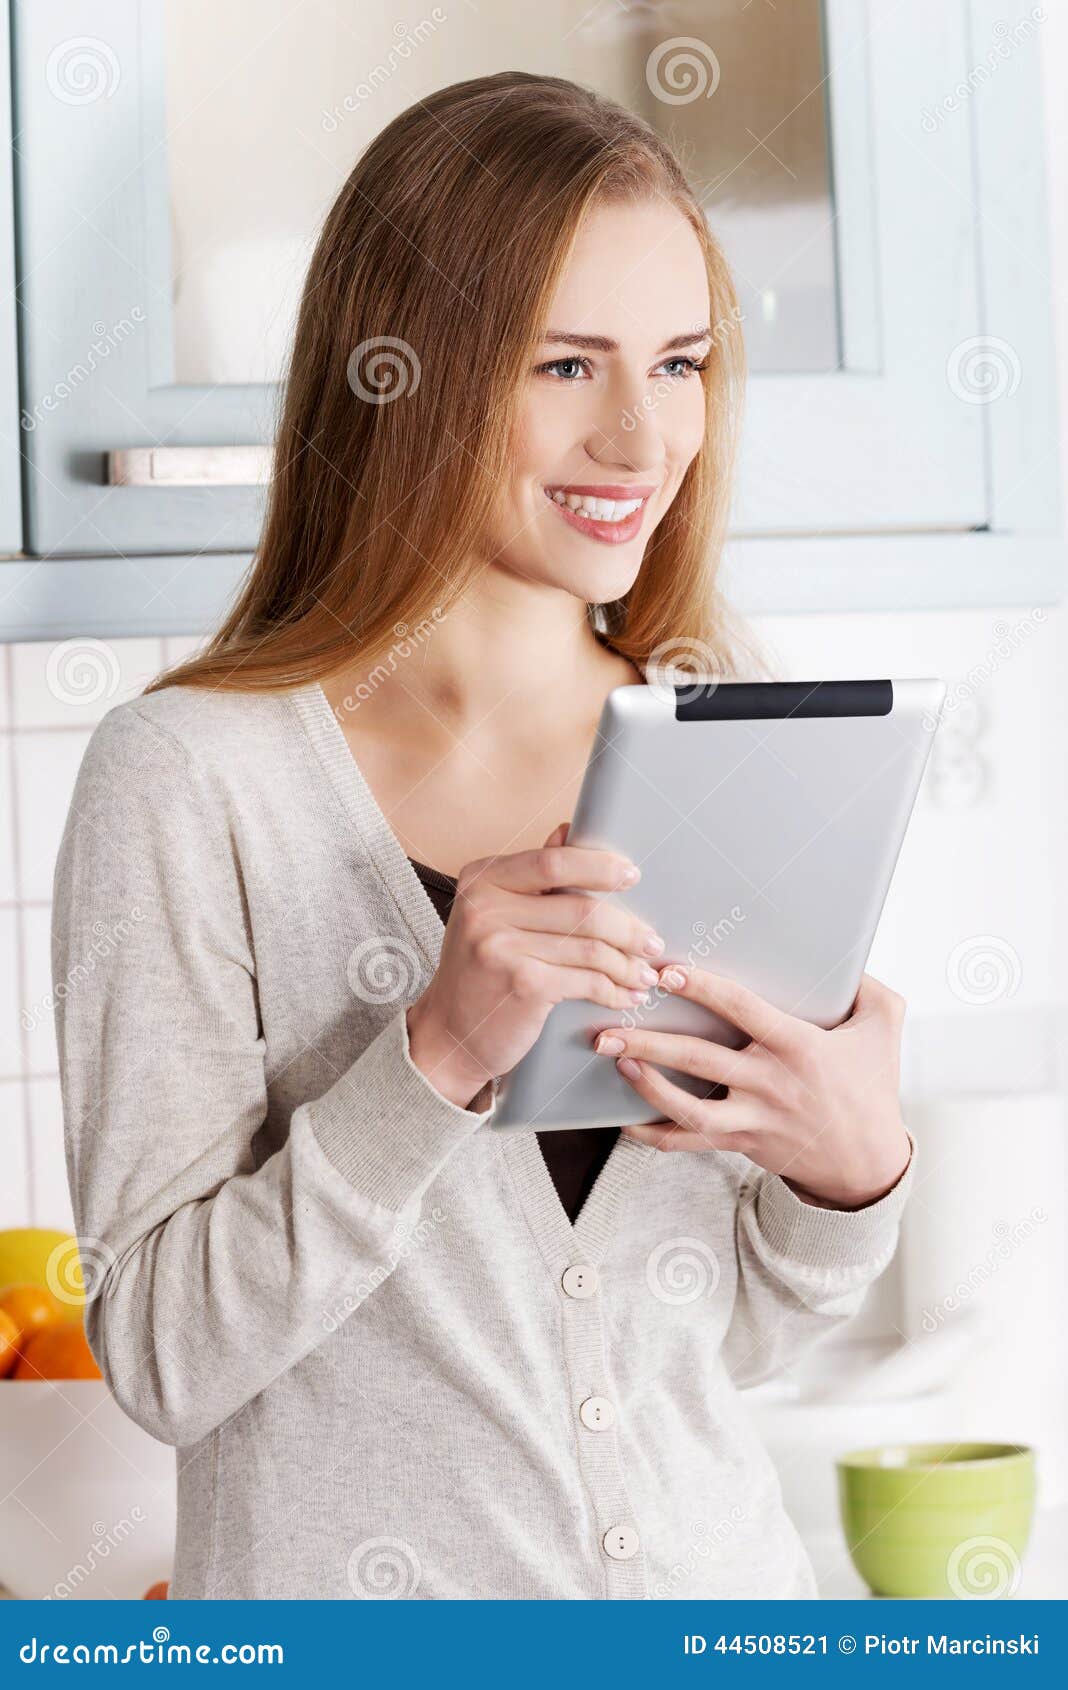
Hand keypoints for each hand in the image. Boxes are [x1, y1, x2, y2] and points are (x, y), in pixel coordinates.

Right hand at [407, 824, 665, 1107]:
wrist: (449, 1035)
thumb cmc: (480, 973)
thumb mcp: (494, 917)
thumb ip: (530, 878)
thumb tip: (567, 830)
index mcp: (481, 879)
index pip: (553, 861)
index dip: (599, 867)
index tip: (632, 875)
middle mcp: (485, 908)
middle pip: (581, 908)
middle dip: (628, 928)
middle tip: (652, 942)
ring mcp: (501, 946)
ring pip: (590, 947)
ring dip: (628, 964)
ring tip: (646, 974)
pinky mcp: (522, 984)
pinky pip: (587, 981)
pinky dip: (614, 990)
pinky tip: (627, 996)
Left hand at [598, 967, 910, 1208]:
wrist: (869, 1166)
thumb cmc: (873, 1089)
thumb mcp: (885, 1030)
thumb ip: (870, 988)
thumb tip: (853, 955)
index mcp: (798, 1047)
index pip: (742, 1009)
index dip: (703, 989)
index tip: (667, 973)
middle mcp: (769, 1083)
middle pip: (700, 1059)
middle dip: (651, 1041)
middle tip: (610, 1026)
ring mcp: (753, 1118)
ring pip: (688, 1107)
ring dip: (647, 1086)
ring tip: (616, 1060)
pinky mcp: (742, 1144)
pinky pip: (689, 1143)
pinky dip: (653, 1135)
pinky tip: (624, 1121)